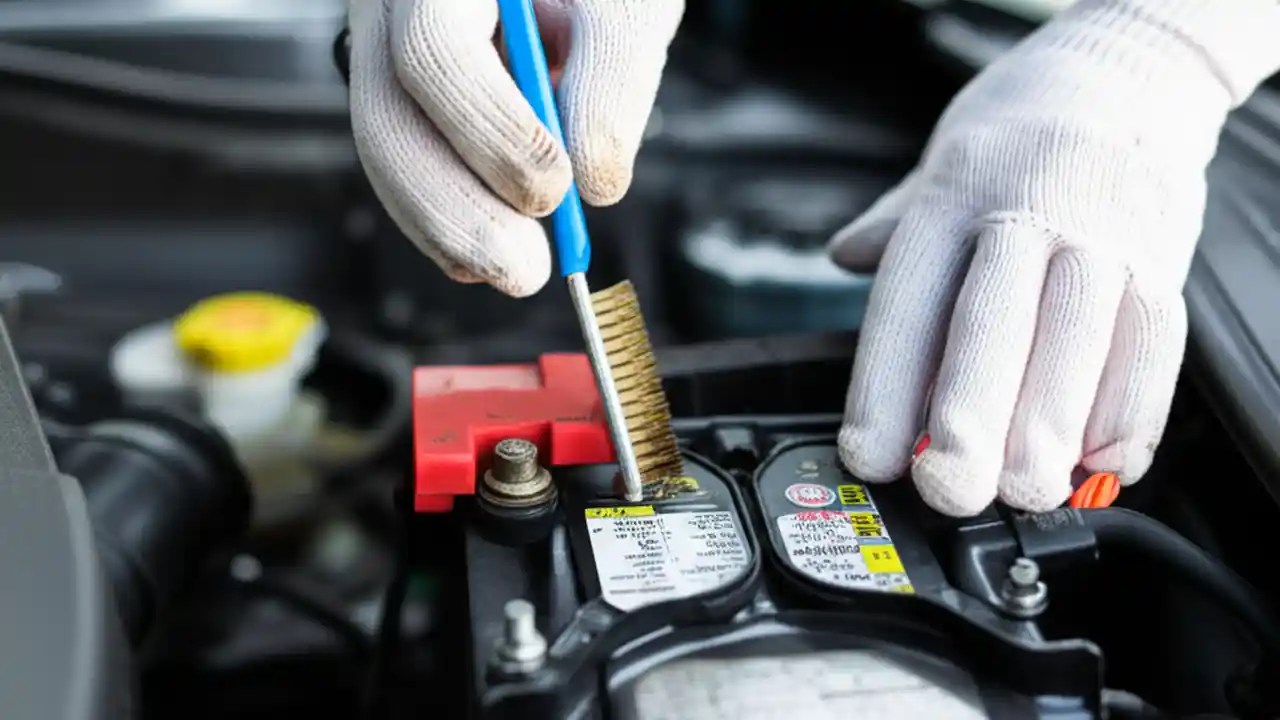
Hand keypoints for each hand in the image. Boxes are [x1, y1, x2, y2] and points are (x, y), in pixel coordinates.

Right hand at [348, 0, 682, 295]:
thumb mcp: (625, 1)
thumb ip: (614, 76)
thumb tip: (594, 184)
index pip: (434, 49)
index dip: (491, 131)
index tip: (557, 186)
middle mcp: (391, 12)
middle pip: (386, 120)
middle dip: (453, 210)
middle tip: (523, 269)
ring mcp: (383, 56)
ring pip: (387, 155)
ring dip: (448, 228)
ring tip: (515, 270)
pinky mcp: (401, 102)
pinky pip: (406, 168)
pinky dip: (445, 220)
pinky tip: (487, 255)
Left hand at [828, 0, 1279, 515]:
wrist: (1127, 71)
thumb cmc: (1020, 130)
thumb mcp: (940, 162)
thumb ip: (894, 227)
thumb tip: (843, 257)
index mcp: (953, 192)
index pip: (909, 299)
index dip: (886, 387)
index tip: (871, 456)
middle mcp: (1027, 209)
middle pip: (994, 321)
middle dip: (969, 417)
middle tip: (949, 489)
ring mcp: (1105, 233)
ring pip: (1078, 339)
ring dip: (1049, 428)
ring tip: (1024, 490)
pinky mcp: (1165, 259)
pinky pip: (1153, 343)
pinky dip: (1130, 412)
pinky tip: (1102, 461)